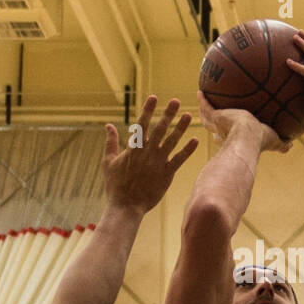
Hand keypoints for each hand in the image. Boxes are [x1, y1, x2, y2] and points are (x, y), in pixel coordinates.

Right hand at [104, 96, 198, 212]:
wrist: (126, 206)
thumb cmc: (115, 185)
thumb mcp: (108, 161)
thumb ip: (110, 142)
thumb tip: (108, 125)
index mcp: (133, 148)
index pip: (142, 124)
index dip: (148, 110)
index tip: (154, 97)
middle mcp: (146, 152)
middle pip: (159, 129)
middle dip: (168, 114)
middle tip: (176, 101)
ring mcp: (157, 163)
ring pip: (171, 141)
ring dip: (180, 128)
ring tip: (188, 115)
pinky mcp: (166, 174)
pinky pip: (179, 159)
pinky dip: (187, 150)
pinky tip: (195, 140)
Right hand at [197, 92, 290, 152]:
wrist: (248, 137)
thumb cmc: (261, 141)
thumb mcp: (274, 141)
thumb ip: (282, 143)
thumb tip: (291, 145)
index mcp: (235, 140)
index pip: (228, 138)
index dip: (225, 136)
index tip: (224, 133)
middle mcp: (223, 134)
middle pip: (215, 129)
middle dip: (213, 124)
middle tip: (212, 117)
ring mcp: (217, 125)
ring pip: (207, 117)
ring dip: (203, 110)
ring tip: (202, 99)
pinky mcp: (215, 116)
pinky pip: (206, 106)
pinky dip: (203, 99)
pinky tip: (201, 90)